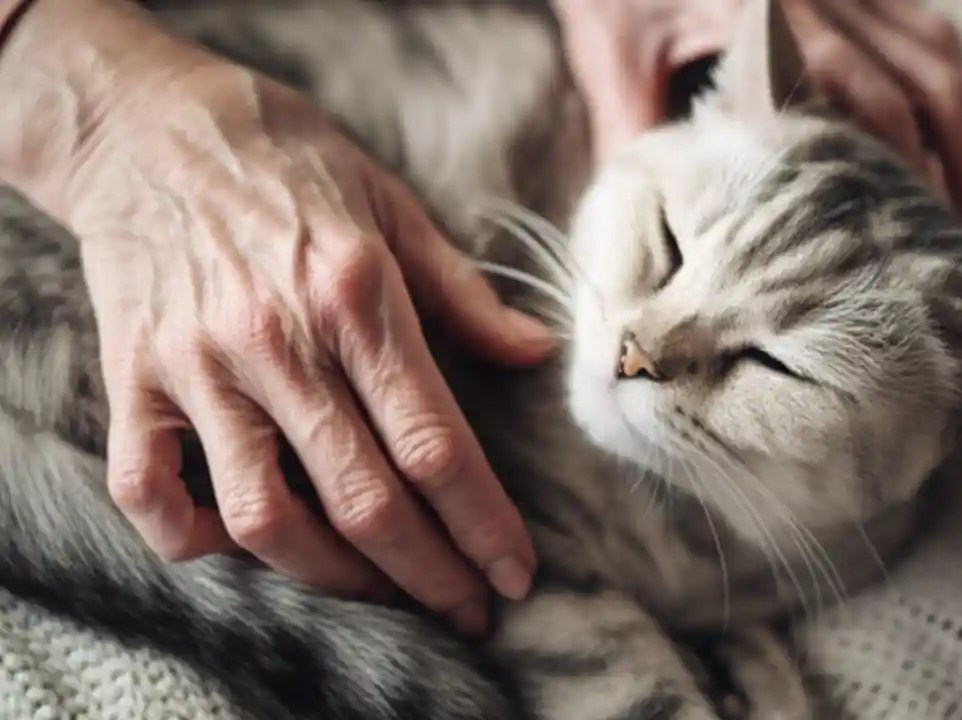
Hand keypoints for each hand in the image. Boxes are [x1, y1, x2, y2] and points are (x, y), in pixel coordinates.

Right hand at [0, 0, 552, 633]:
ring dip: (332, 577)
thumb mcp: (395, 207)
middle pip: (364, 498)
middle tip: (468, 608)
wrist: (152, 123)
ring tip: (381, 590)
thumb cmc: (292, 162)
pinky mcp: (131, 377)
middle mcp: (276, 340)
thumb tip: (535, 354)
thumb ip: (464, 295)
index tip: (515, 572)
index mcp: (356, 296)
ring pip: (263, 517)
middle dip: (429, 574)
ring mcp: (196, 365)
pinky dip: (194, 539)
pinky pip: (149, 491)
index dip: (482, 523)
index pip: (434, 443)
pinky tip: (245, 545)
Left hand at [554, 0, 961, 221]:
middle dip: (945, 167)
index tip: (896, 238)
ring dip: (961, 130)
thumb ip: (633, 138)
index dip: (895, 176)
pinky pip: (926, 29)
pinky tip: (944, 141)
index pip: (865, 103)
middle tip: (941, 240)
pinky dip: (944, 90)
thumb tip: (642, 235)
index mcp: (767, 13)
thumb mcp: (613, 56)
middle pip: (923, 82)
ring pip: (940, 52)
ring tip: (959, 203)